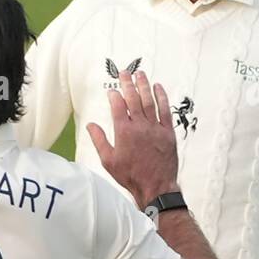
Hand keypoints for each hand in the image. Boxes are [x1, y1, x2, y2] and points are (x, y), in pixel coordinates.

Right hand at [86, 70, 178, 208]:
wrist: (155, 187)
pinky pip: (165, 110)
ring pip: (149, 101)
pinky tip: (158, 88)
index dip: (114, 96)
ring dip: (144, 86)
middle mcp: (140, 126)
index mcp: (124, 132)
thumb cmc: (130, 176)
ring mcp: (155, 128)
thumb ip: (99, 140)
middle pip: (133, 99)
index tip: (111, 90)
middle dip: (128, 84)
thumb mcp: (108, 160)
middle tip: (125, 72)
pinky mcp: (168, 132)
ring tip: (141, 74)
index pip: (118, 107)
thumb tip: (91, 124)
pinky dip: (162, 97)